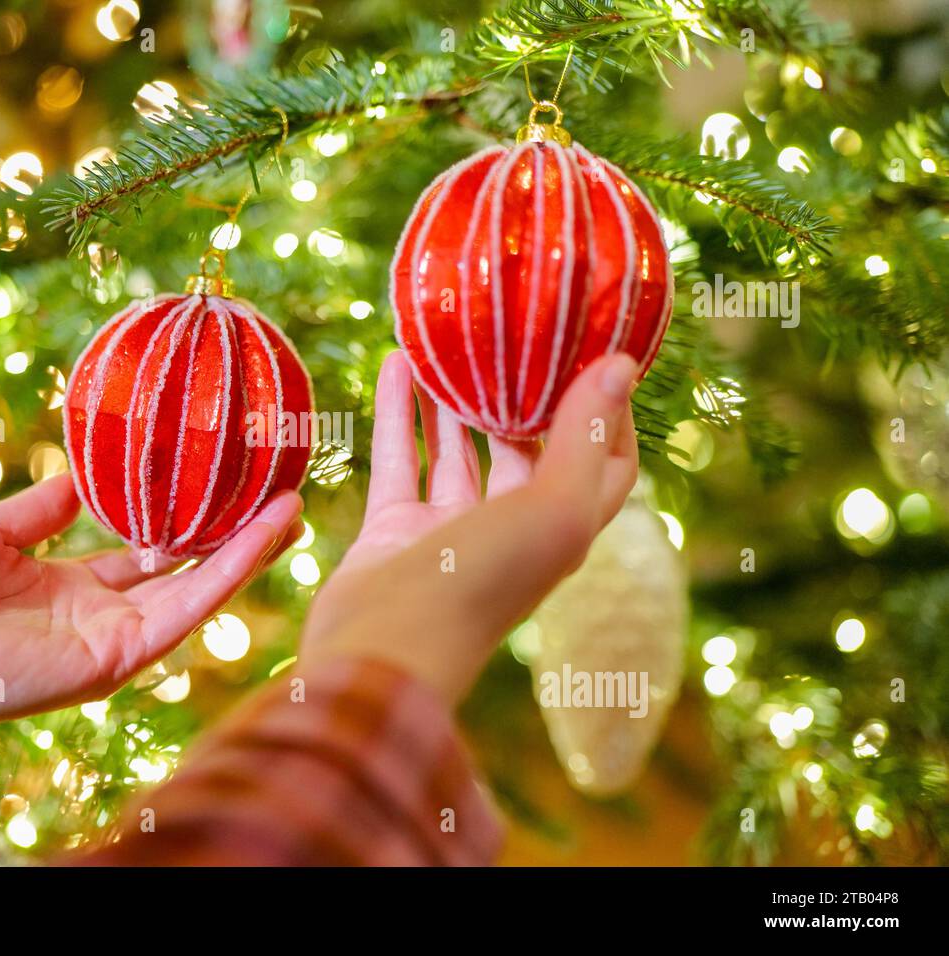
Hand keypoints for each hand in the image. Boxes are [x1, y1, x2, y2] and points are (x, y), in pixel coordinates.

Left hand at [0, 475, 301, 766]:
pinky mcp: (117, 656)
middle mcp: (99, 616)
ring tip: (291, 506)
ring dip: (248, 552)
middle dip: (232, 537)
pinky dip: (228, 573)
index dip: (183, 525)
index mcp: (68, 588)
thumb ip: (41, 508)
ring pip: (198, 592)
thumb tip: (79, 475)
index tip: (220, 487)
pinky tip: (263, 535)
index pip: (143, 556)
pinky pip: (186, 611)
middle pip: (183, 574)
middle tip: (278, 493)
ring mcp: (113, 640)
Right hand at [301, 350, 638, 706]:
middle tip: (515, 333)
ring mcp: (448, 532)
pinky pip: (400, 461)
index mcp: (562, 531)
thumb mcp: (553, 508)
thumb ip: (584, 437)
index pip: (605, 464)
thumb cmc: (482, 583)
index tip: (596, 352)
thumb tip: (622, 364)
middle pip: (525, 452)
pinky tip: (396, 361)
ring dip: (454, 400)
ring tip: (449, 340)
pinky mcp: (394, 531)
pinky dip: (400, 413)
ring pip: (457, 453)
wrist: (384, 650)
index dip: (609, 412)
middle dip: (521, 396)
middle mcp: (510, 530)